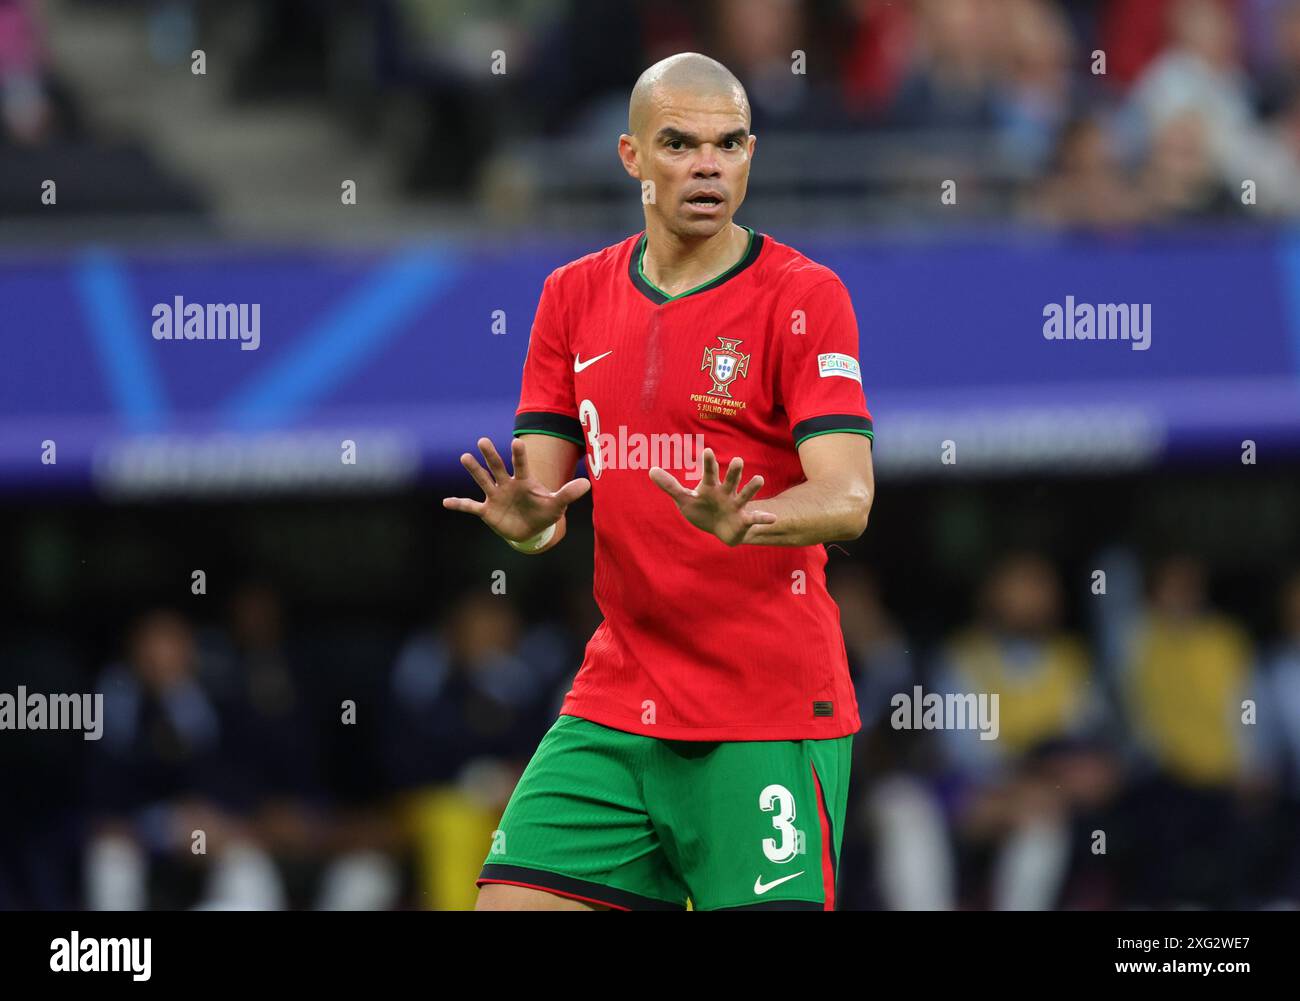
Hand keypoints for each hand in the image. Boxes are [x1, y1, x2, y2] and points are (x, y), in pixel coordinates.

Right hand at [443, 437, 589, 543]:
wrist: (531, 530)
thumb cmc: (544, 512)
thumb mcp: (557, 504)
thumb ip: (568, 493)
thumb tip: (587, 484)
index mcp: (524, 481)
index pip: (521, 465)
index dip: (519, 455)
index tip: (516, 442)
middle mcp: (507, 485)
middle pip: (498, 467)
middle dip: (490, 455)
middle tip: (482, 440)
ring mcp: (496, 496)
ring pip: (483, 481)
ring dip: (474, 470)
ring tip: (464, 457)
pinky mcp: (487, 511)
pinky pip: (471, 506)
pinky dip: (459, 505)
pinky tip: (446, 502)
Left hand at [648, 448, 774, 545]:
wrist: (720, 528)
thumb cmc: (702, 509)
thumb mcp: (684, 499)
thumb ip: (670, 485)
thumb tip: (650, 470)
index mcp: (711, 486)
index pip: (709, 472)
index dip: (708, 462)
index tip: (707, 450)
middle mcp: (726, 492)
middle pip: (730, 480)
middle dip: (734, 472)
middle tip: (737, 460)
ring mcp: (736, 505)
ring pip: (745, 494)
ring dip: (752, 488)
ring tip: (759, 480)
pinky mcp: (744, 519)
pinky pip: (755, 518)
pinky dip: (764, 518)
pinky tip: (771, 518)